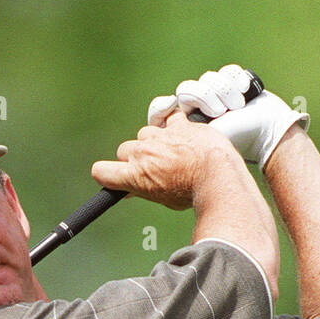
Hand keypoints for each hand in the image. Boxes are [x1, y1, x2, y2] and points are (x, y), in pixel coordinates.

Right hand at [91, 109, 245, 210]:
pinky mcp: (178, 125)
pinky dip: (173, 126)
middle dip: (136, 158)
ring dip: (154, 141)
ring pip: (145, 134)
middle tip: (154, 168)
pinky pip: (168, 119)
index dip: (106, 174)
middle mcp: (142, 153)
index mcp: (135, 175)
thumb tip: (129, 191)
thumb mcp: (163, 198)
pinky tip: (182, 136)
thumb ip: (143, 189)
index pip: (101, 171)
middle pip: (124, 150)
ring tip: (173, 154)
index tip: (115, 176)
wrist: (218, 176)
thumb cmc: (192, 192)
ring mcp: (159, 137)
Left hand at [147, 65, 308, 170]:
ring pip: (208, 79)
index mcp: (184, 123)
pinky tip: (245, 92)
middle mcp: (198, 106)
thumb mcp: (201, 147)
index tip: (171, 104)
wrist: (267, 134)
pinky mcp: (234, 82)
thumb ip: (176, 145)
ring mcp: (217, 93)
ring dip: (225, 92)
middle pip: (186, 88)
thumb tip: (152, 143)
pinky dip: (237, 80)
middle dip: (206, 97)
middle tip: (220, 112)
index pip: (162, 108)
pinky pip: (227, 71)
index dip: (163, 105)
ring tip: (238, 107)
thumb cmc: (236, 143)